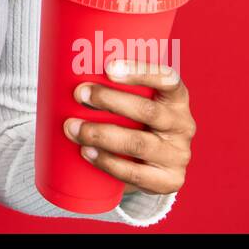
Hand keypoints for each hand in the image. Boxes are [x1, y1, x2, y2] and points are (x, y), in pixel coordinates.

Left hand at [62, 59, 194, 197]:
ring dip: (100, 134)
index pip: (168, 79)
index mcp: (177, 99)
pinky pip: (135, 173)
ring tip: (72, 128)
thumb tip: (66, 68)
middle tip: (79, 93)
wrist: (153, 169)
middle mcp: (183, 125)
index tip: (109, 67)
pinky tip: (87, 152)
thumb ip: (115, 88)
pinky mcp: (169, 181)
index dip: (141, 72)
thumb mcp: (136, 103)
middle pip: (148, 111)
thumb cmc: (136, 124)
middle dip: (109, 101)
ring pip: (138, 143)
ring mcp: (178, 155)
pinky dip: (107, 162)